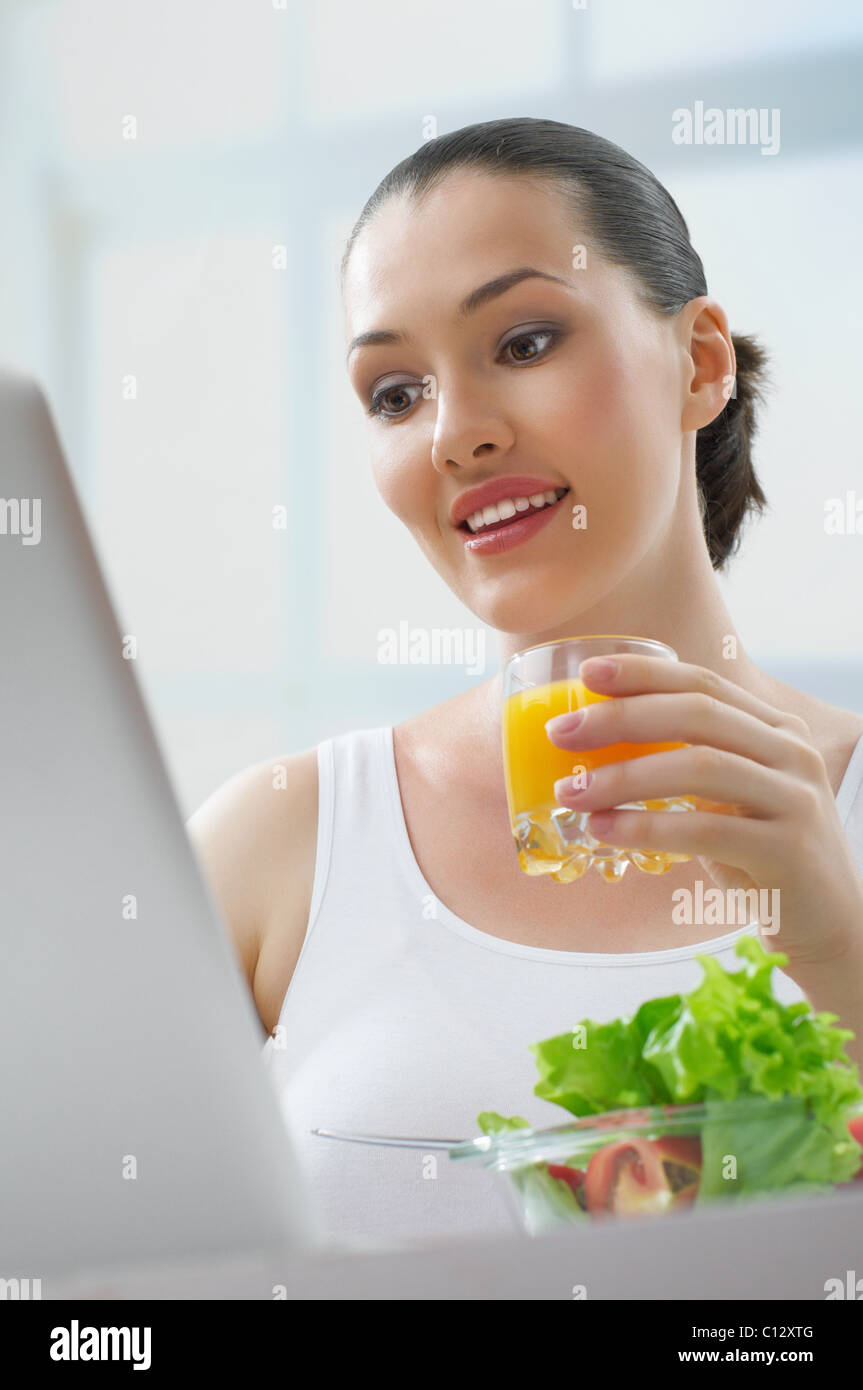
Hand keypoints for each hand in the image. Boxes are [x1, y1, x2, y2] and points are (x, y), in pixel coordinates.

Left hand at [544, 653, 862, 969]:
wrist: (830, 924)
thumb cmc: (761, 855)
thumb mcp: (731, 797)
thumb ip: (689, 762)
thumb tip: (599, 743)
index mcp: (776, 729)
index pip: (704, 682)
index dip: (644, 673)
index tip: (587, 674)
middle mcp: (792, 753)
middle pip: (697, 714)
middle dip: (621, 719)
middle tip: (562, 734)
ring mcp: (795, 799)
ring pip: (698, 768)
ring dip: (624, 777)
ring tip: (571, 793)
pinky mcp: (788, 850)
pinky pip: (704, 830)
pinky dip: (646, 827)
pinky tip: (603, 832)